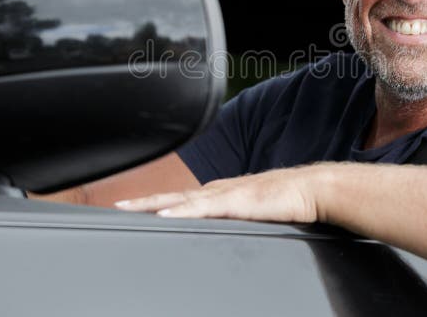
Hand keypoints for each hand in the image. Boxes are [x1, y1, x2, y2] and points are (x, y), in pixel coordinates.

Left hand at [115, 166, 320, 221]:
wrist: (309, 190)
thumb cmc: (284, 202)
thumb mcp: (250, 214)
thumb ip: (232, 221)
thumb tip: (216, 236)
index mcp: (218, 194)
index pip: (179, 199)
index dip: (154, 203)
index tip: (131, 209)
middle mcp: (217, 191)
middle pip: (173, 197)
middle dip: (144, 203)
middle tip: (117, 207)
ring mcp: (226, 194)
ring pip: (182, 200)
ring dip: (155, 205)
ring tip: (130, 209)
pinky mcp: (238, 202)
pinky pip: (205, 208)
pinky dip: (183, 211)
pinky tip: (166, 215)